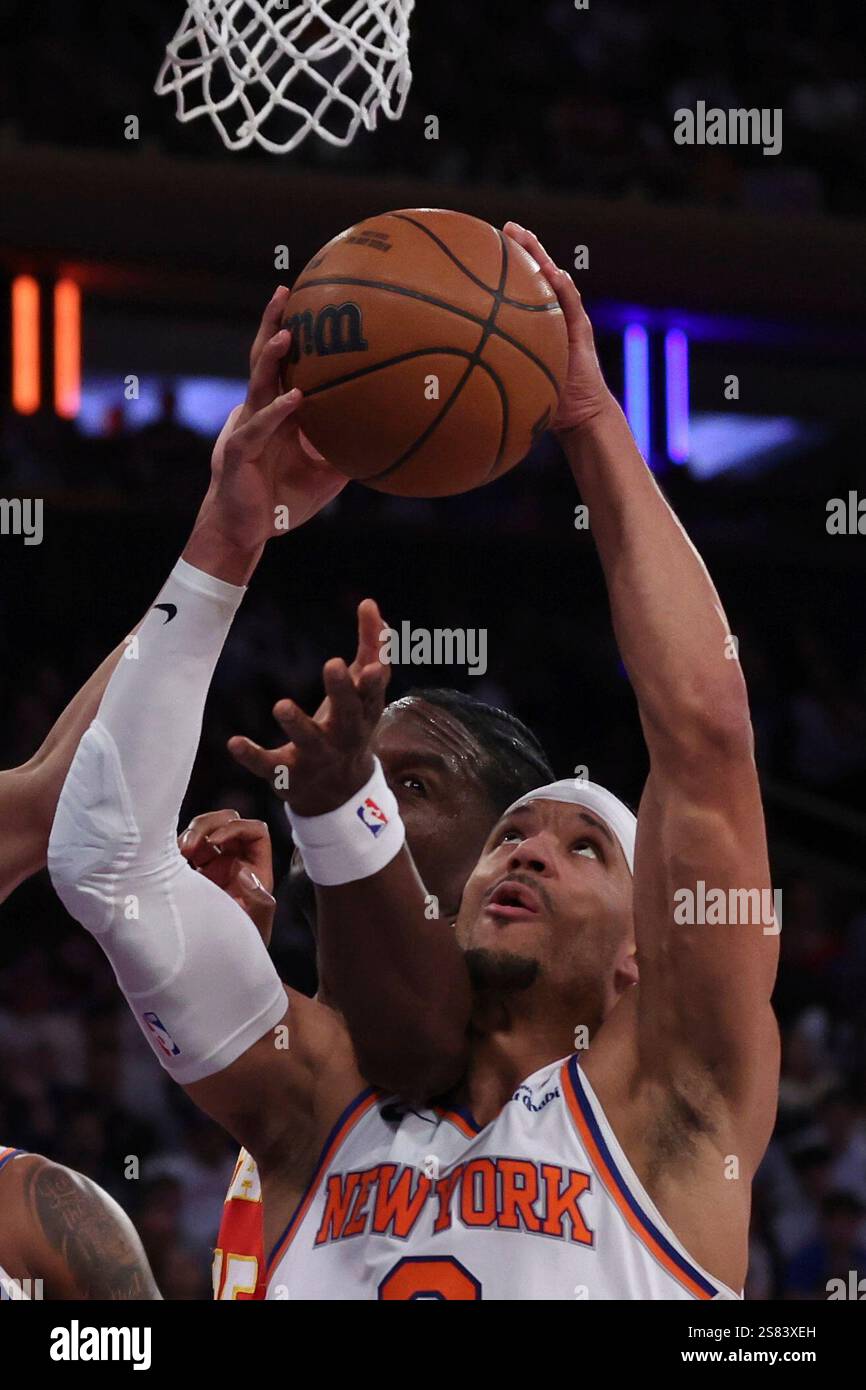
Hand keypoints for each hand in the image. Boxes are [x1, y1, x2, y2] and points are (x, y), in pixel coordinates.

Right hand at [179, 810, 275, 945]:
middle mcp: (235, 860)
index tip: (217, 841)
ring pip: (203, 830)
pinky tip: (168, 860)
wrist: (216, 961)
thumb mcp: (257, 923)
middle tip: (188, 846)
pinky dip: (174, 848)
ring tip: (178, 852)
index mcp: (255, 866)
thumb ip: (259, 900)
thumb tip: (244, 872)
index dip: (237, 828)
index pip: (255, 830)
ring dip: (189, 834)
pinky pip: (183, 847)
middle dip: (207, 826)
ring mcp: (212, 864)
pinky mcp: (190, 871)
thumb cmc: (243, 942)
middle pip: (226, 821)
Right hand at [196, 288, 348, 553]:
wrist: (246, 532)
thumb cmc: (281, 501)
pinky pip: (257, 427)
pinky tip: (295, 398)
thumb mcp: (326, 475)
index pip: (282, 364)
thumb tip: (386, 443)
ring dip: (271, 358)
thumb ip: (348, 453)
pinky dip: (276, 412)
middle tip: (286, 290)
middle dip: (272, 322)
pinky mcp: (238, 451)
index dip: (290, 332)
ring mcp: (246, 427)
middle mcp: (259, 412)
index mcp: (277, 413)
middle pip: (263, 358)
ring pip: (256, 383)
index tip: (310, 301)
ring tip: (286, 333)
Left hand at [227, 598, 390, 816]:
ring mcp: (316, 757)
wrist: (340, 793)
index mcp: (364, 714)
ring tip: (281, 705)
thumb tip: (369, 602)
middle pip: (346, 716)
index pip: (372, 696)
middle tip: (331, 664)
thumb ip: (371, 646)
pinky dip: (253, 755)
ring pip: (308, 742)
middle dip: (341, 692)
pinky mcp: (288, 774)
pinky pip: (269, 765)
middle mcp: (344, 736)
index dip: (372, 682)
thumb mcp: (363, 691)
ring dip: (297, 724)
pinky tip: (234, 742)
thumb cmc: (350, 724)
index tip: (372, 666)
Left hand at [503, 223, 611, 433]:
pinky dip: (564, 288)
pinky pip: (572, 305)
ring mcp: (568, 320)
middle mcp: (551, 316)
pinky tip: (555, 273)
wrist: (579, 416)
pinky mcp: (582, 330)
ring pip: (554, 281)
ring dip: (541, 257)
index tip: (484, 246)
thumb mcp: (510, 383)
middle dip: (523, 249)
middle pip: (536, 276)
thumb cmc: (543, 402)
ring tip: (527, 237)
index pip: (519, 289)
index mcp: (534, 324)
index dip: (505, 268)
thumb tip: (447, 374)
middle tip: (507, 227)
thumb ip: (489, 372)